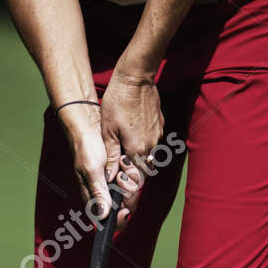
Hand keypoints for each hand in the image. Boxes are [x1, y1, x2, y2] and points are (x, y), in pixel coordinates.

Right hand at [60, 107, 140, 229]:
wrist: (88, 124)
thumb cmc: (86, 146)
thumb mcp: (92, 170)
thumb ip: (97, 192)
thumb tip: (102, 214)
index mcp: (92, 198)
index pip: (106, 221)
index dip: (118, 220)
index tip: (125, 210)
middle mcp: (101, 194)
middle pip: (120, 210)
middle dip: (127, 199)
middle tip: (124, 182)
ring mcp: (109, 185)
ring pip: (126, 196)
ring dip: (129, 185)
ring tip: (123, 169)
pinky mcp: (115, 175)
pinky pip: (128, 182)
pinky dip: (130, 176)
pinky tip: (125, 165)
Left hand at [100, 67, 164, 181]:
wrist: (136, 77)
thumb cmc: (118, 101)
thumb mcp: (108, 130)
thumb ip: (111, 156)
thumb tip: (109, 177)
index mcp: (137, 150)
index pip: (136, 180)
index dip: (129, 188)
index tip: (122, 190)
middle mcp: (151, 147)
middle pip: (144, 170)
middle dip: (133, 173)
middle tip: (120, 170)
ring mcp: (158, 136)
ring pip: (148, 155)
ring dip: (138, 157)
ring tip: (125, 148)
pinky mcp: (160, 126)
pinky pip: (152, 141)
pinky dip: (143, 143)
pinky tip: (132, 132)